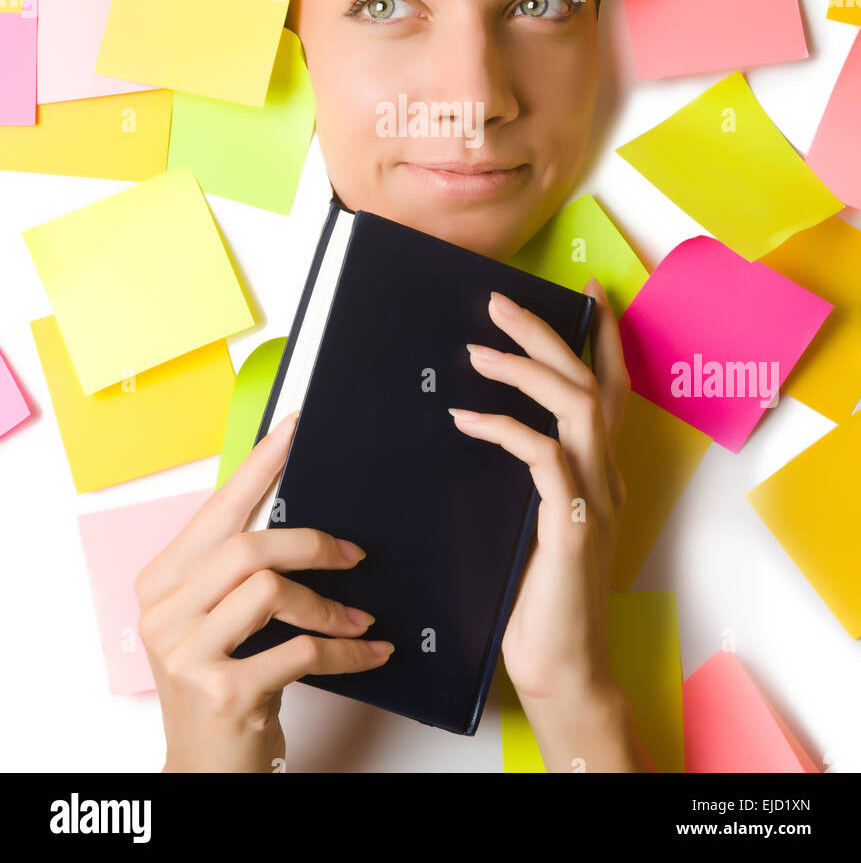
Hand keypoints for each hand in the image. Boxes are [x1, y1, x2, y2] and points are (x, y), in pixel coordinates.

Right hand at [136, 412, 393, 773]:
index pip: (217, 510)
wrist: (205, 773)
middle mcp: (164, 611)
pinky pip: (299, 650)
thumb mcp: (219, 622)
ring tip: (359, 618)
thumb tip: (303, 517)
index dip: (260, 466)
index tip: (295, 428)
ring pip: (270, 592)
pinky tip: (368, 652)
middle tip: (356, 553)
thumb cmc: (221, 686)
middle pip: (246, 548)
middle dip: (311, 544)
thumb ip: (241, 573)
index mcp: (161, 581)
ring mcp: (187, 653)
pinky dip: (344, 651)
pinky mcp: (222, 691)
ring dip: (328, 604)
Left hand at [451, 278, 650, 770]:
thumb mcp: (530, 525)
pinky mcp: (571, 528)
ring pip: (578, 408)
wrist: (562, 669)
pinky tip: (468, 419)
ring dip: (527, 370)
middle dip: (548, 334)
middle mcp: (606, 480)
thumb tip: (477, 426)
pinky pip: (545, 459)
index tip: (588, 294)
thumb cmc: (538, 600)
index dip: (603, 339)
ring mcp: (594, 502)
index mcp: (599, 475)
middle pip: (591, 384)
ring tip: (478, 349)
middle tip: (499, 302)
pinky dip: (507, 429)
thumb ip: (526, 480)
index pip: (611, 390)